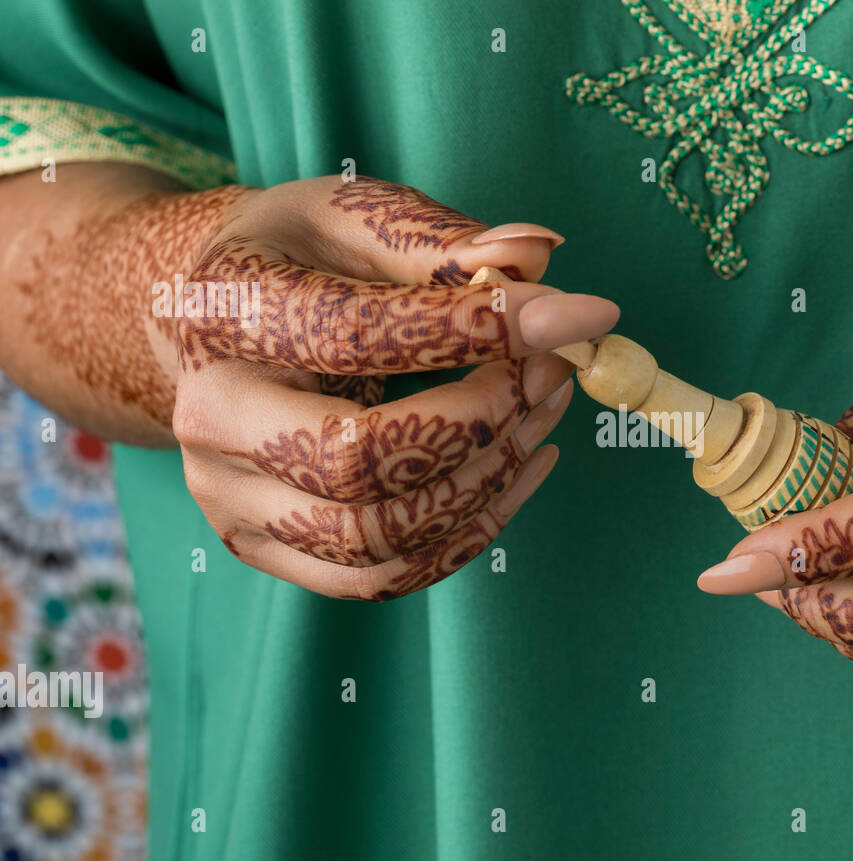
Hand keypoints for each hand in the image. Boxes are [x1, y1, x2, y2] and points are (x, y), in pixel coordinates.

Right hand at [166, 176, 617, 599]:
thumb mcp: (353, 218)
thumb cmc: (299, 260)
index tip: (568, 317)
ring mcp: (229, 496)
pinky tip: (521, 468)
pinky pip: (379, 577)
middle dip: (480, 421)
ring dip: (487, 481)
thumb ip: (437, 239)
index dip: (473, 329)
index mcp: (223, 314)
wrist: (219, 327)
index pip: (353, 337)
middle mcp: (210, 416)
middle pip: (354, 460)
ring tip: (544, 414)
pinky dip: (468, 534)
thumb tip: (535, 257)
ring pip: (375, 534)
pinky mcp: (261, 547)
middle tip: (550, 372)